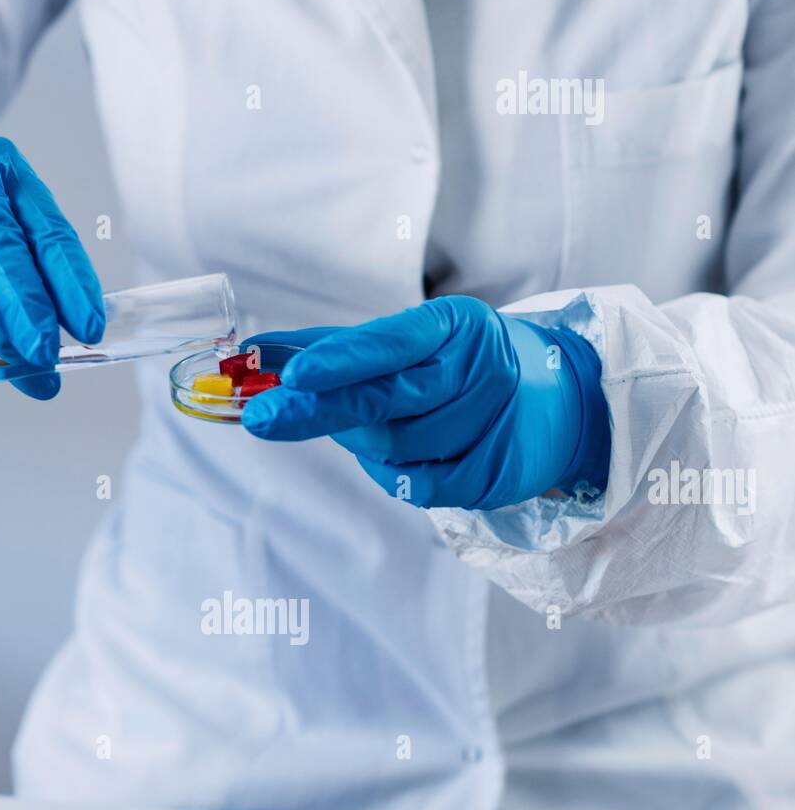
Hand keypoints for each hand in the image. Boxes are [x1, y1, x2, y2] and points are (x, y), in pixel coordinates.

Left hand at [240, 296, 609, 508]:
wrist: (551, 403)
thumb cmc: (457, 366)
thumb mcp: (408, 339)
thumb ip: (333, 346)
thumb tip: (258, 352)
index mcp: (451, 325)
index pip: (389, 342)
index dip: (341, 361)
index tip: (295, 376)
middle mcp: (475, 370)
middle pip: (385, 399)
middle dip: (318, 410)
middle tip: (262, 419)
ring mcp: (486, 424)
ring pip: (394, 447)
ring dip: (361, 443)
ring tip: (367, 428)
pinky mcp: (489, 475)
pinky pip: (416, 484)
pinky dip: (391, 472)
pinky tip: (398, 455)